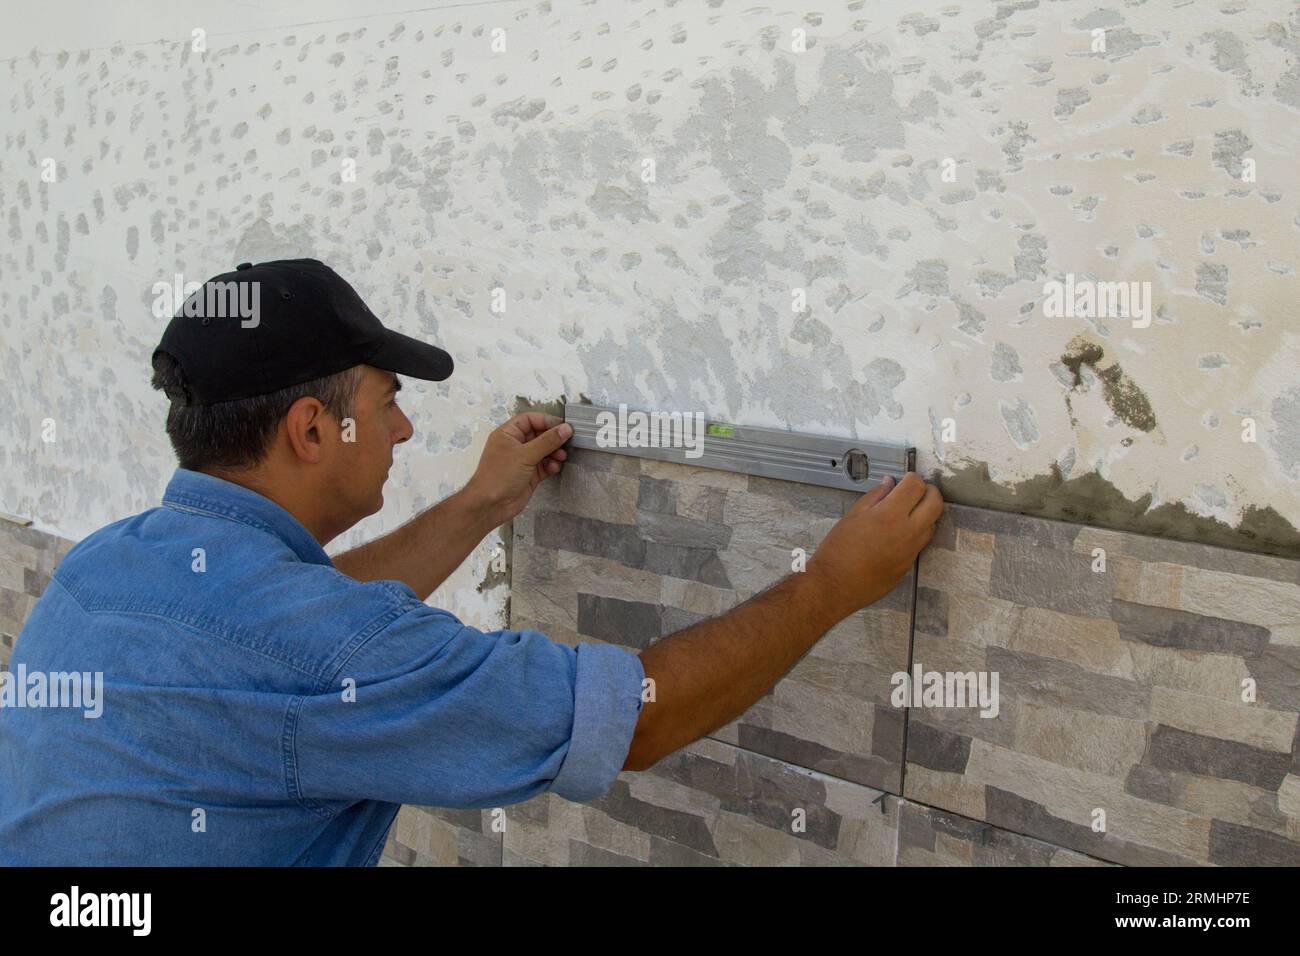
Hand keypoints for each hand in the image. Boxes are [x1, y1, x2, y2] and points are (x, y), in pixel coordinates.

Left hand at [464, 412, 572, 527]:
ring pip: (544, 450)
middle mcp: (515, 445)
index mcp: (507, 434)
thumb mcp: (525, 454)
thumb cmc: (497, 477)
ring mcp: (522, 460)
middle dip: (553, 438)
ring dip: (554, 452)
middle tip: (566, 440)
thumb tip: (564, 429)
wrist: (491, 504)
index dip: (546, 421)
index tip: (562, 425)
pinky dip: (551, 465)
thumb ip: (547, 441)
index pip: (529, 420)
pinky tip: (554, 467)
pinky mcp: (529, 474)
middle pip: (539, 434)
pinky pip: (545, 465)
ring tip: (561, 455)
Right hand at [805, 472, 943, 619]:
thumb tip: (889, 484)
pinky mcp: (910, 564)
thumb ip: (875, 496)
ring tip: (907, 511)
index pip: (916, 486)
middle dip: (929, 491)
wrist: (835, 585)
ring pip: (933, 523)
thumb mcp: (852, 516)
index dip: (912, 478)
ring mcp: (911, 550)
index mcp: (890, 515)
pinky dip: (917, 531)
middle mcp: (907, 532)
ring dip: (926, 513)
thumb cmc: (838, 551)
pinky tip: (899, 532)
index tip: (906, 478)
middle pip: (936, 503)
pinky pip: (922, 542)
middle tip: (915, 490)